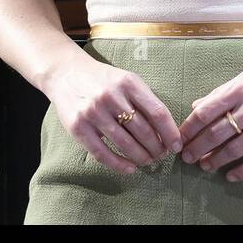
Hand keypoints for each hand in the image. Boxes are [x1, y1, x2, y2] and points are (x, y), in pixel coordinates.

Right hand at [45, 58, 181, 173]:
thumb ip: (145, 101)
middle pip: (143, 131)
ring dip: (141, 157)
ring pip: (125, 144)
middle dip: (157, 148)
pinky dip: (119, 164)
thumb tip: (166, 131)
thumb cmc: (103, 80)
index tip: (176, 145)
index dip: (170, 133)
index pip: (158, 113)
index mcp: (128, 82)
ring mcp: (93, 112)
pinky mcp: (78, 127)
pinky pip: (102, 153)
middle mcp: (111, 96)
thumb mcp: (127, 80)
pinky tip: (129, 169)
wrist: (66, 73)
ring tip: (148, 161)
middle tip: (161, 156)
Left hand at [177, 54, 242, 181]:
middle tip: (186, 157)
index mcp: (242, 88)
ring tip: (205, 166)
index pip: (206, 111)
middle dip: (197, 148)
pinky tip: (231, 176)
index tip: (180, 137)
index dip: (190, 127)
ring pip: (234, 150)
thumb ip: (223, 92)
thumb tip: (197, 106)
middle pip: (216, 133)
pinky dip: (241, 172)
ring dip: (215, 161)